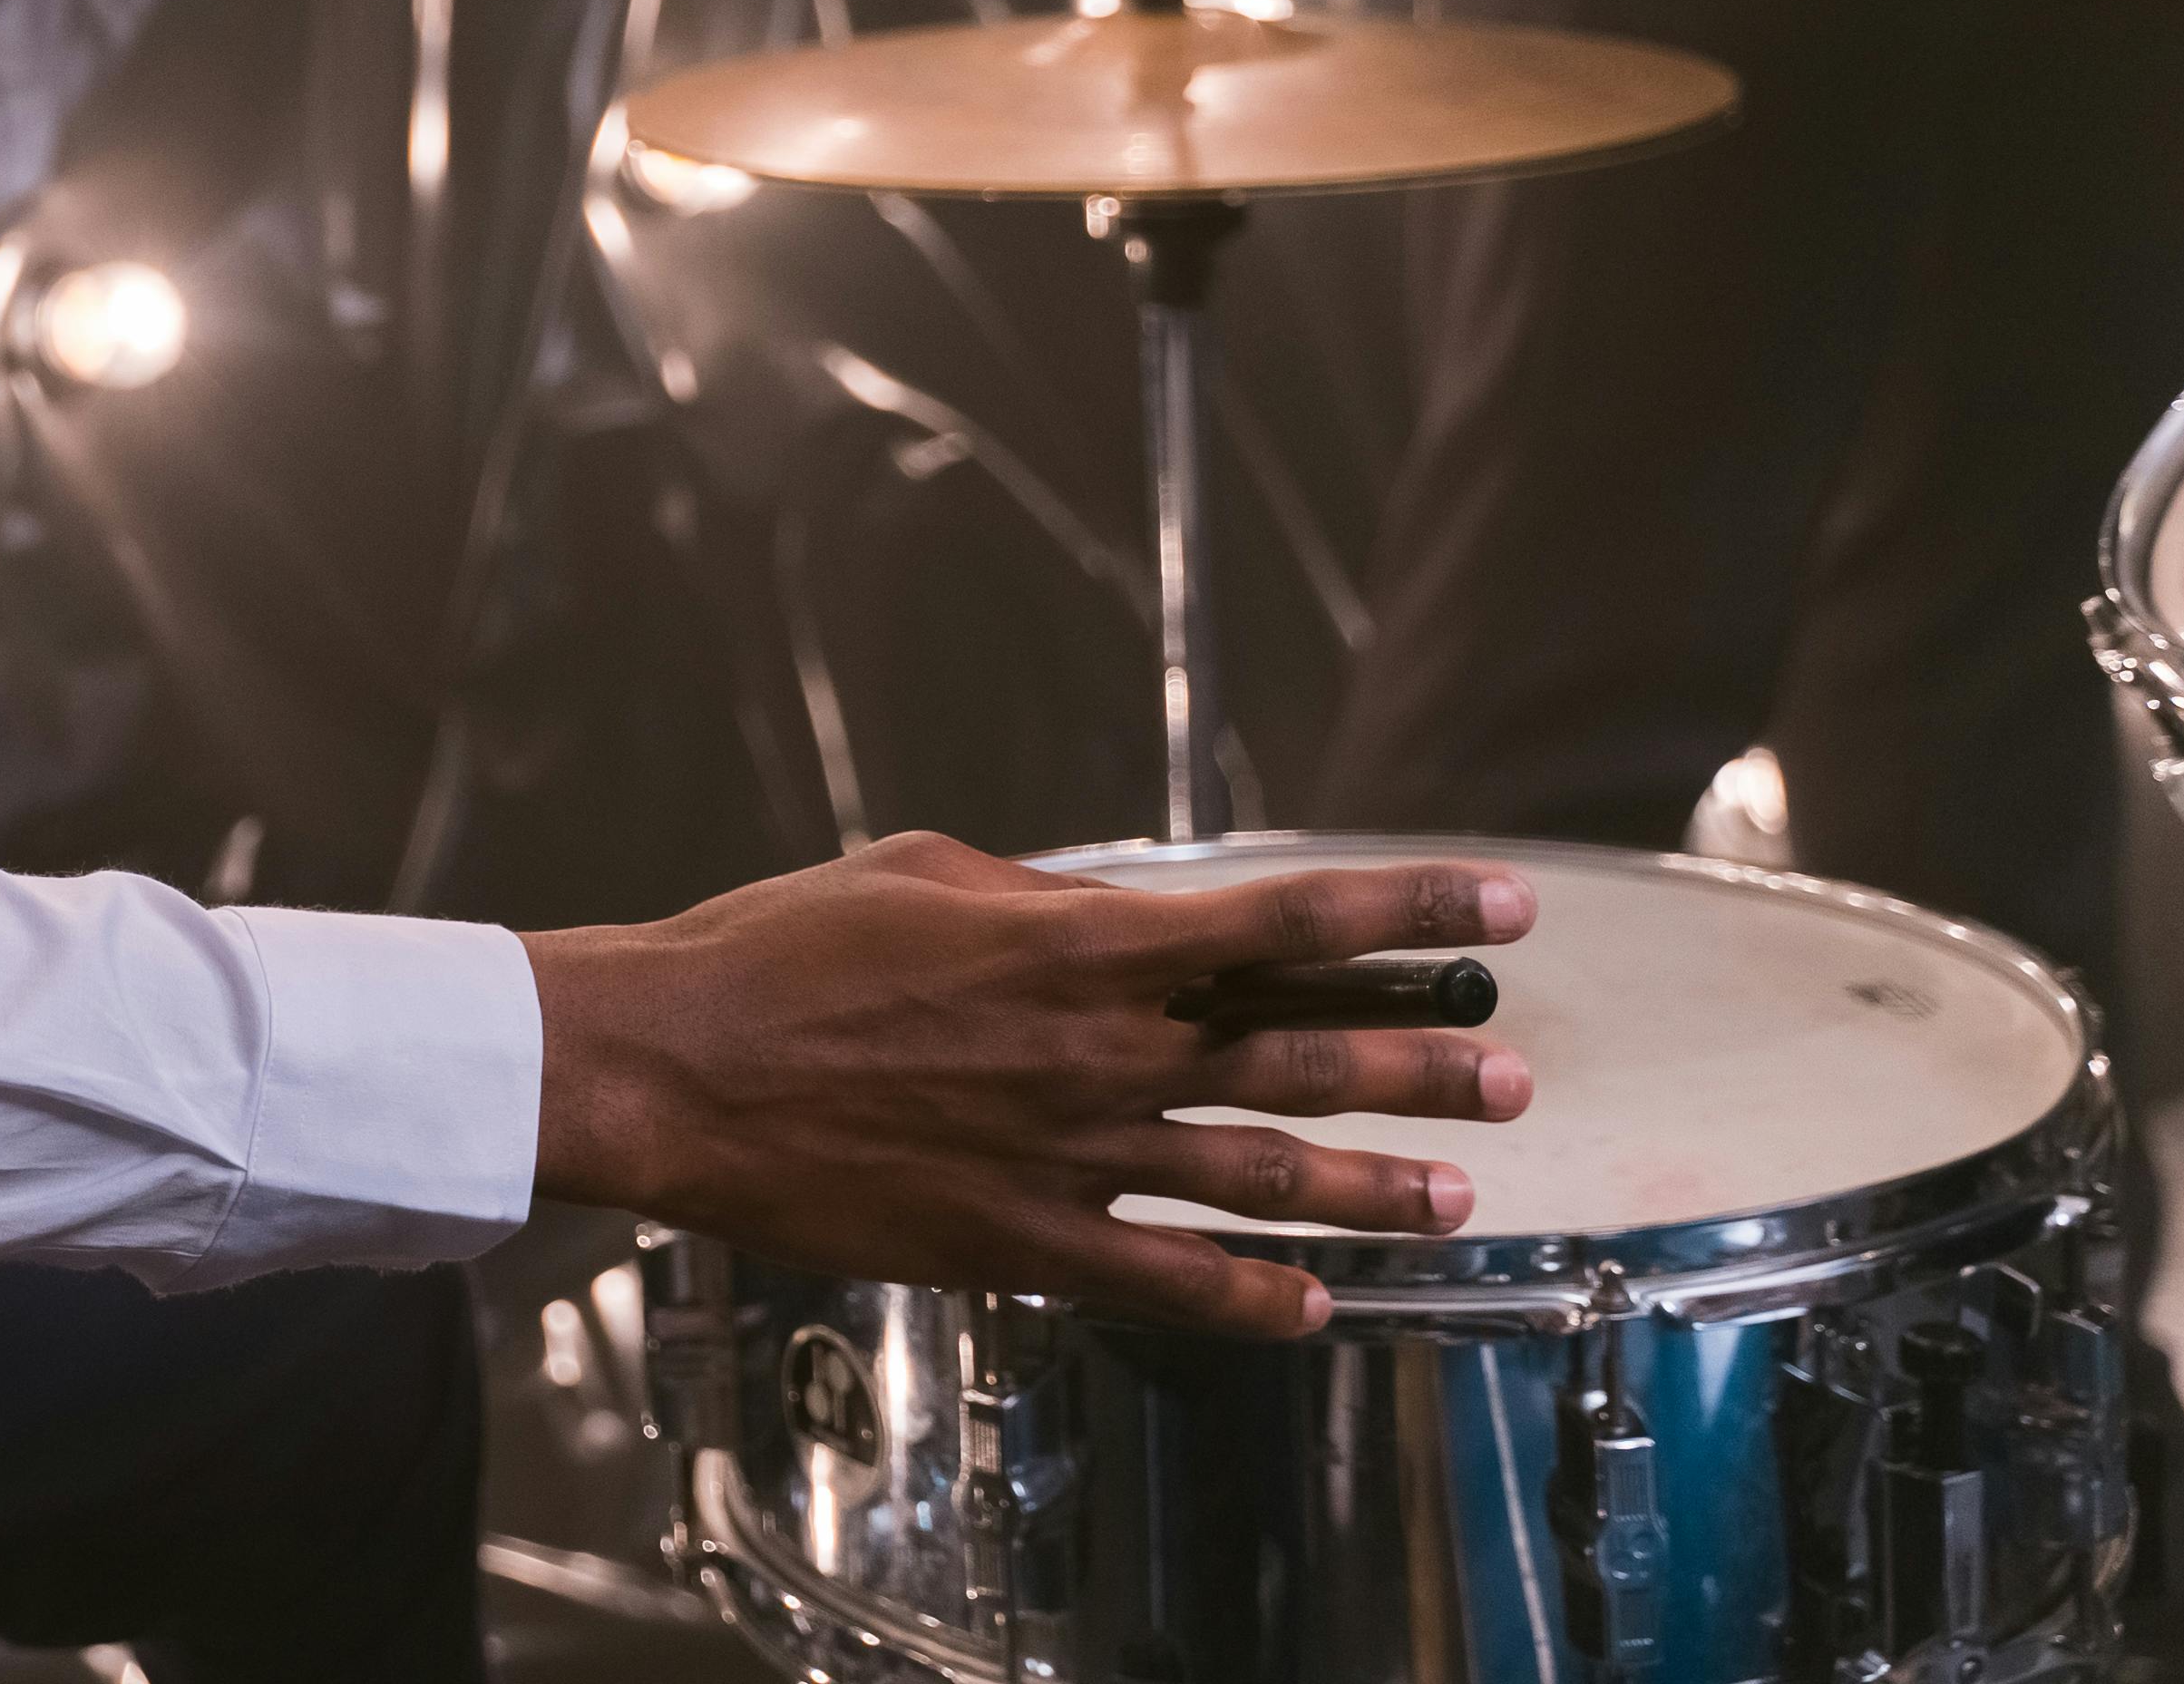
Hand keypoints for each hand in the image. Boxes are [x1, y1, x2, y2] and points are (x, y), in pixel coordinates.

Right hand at [522, 833, 1537, 1338]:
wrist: (675, 1065)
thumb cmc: (778, 950)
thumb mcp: (919, 874)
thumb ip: (1036, 897)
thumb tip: (1104, 913)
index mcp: (1079, 944)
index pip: (1287, 921)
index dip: (1407, 916)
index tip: (1498, 913)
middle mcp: (1099, 1051)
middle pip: (1303, 1054)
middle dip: (1422, 1063)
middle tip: (1509, 1076)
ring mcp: (1066, 1153)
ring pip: (1259, 1175)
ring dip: (1372, 1183)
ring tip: (1458, 1194)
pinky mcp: (1018, 1238)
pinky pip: (1164, 1280)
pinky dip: (1250, 1300)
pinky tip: (1310, 1308)